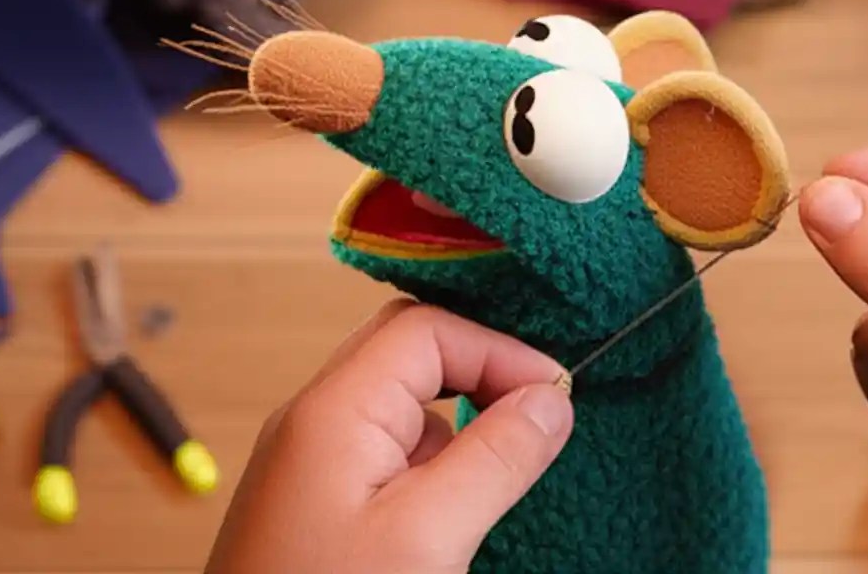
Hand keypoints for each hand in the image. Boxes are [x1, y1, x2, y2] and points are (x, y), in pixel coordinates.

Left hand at [205, 301, 573, 573]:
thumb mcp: (428, 537)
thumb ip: (495, 459)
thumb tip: (550, 399)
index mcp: (332, 411)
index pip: (426, 330)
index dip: (498, 349)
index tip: (555, 393)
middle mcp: (314, 423)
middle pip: (409, 353)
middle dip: (481, 371)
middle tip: (538, 415)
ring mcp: (312, 463)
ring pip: (401, 403)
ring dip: (461, 418)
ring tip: (507, 464)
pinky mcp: (319, 504)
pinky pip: (387, 451)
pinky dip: (436, 460)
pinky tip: (459, 507)